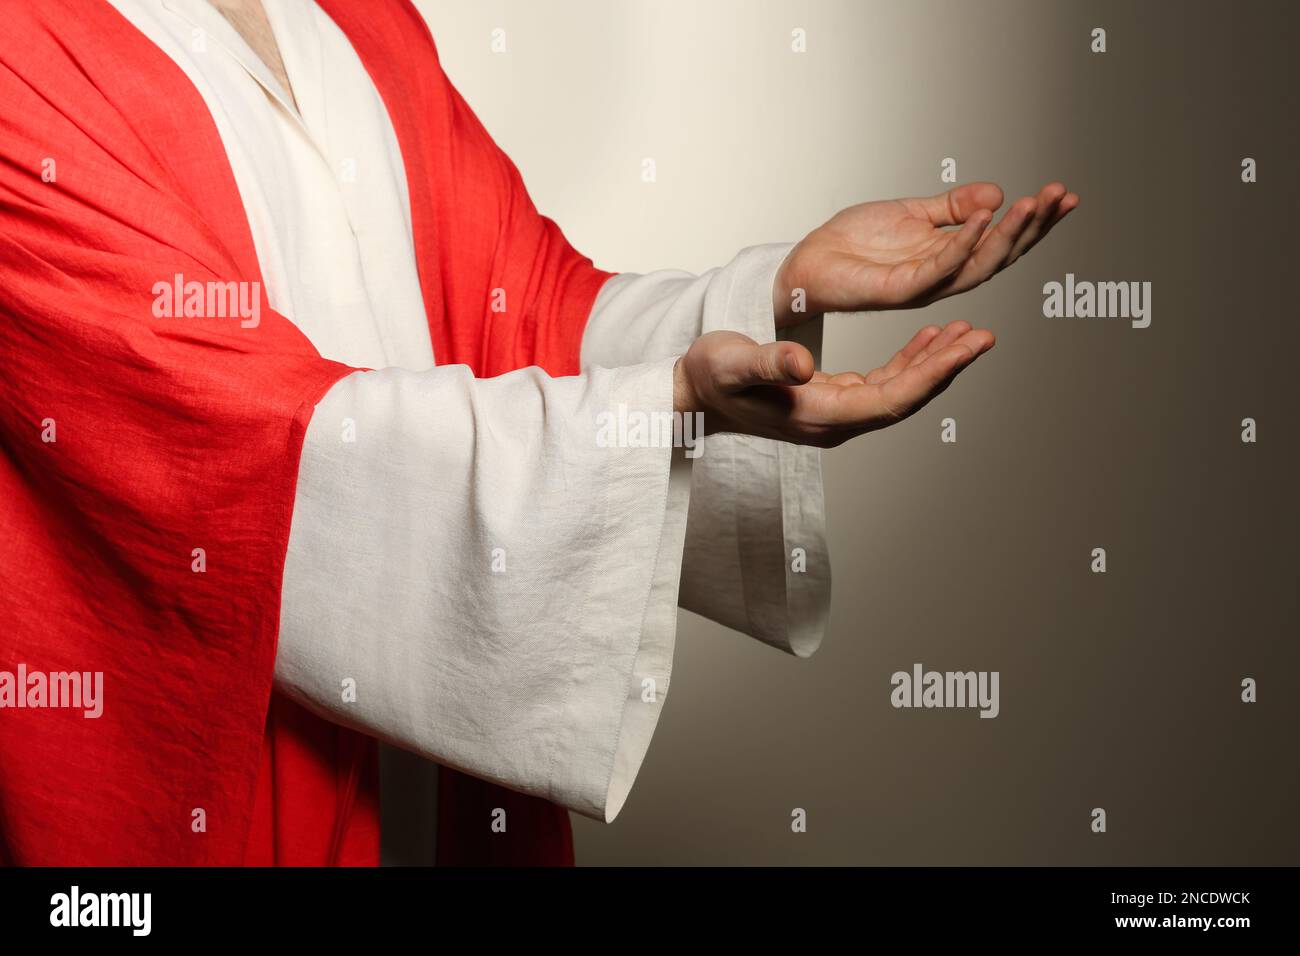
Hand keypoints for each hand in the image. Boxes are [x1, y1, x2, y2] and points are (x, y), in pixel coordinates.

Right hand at [673, 320, 992, 447]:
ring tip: (970, 334)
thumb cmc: (709, 377)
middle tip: (984, 337)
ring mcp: (836, 414)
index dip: (932, 374)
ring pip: (901, 392)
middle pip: (906, 400)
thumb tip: (802, 364)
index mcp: (819, 416)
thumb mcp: (733, 362)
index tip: (965, 347)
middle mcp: (835, 423)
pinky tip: (930, 339)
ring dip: (935, 364)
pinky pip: (884, 385)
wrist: (692, 394)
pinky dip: (910, 362)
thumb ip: (768, 362)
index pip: (891, 399)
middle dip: (947, 369)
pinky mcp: (833, 401)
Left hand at [773, 182, 1077, 326]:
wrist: (809, 261)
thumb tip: (995, 194)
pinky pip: (939, 267)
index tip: (1063, 195)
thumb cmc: (853, 243)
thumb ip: (951, 206)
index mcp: (948, 256)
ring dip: (1008, 234)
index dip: (1035, 220)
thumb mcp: (910, 213)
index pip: (1002, 239)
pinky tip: (982, 218)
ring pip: (979, 264)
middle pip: (1002, 254)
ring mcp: (924, 285)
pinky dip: (963, 242)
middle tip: (1061, 197)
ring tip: (1031, 204)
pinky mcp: (900, 289)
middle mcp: (942, 275)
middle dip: (1034, 226)